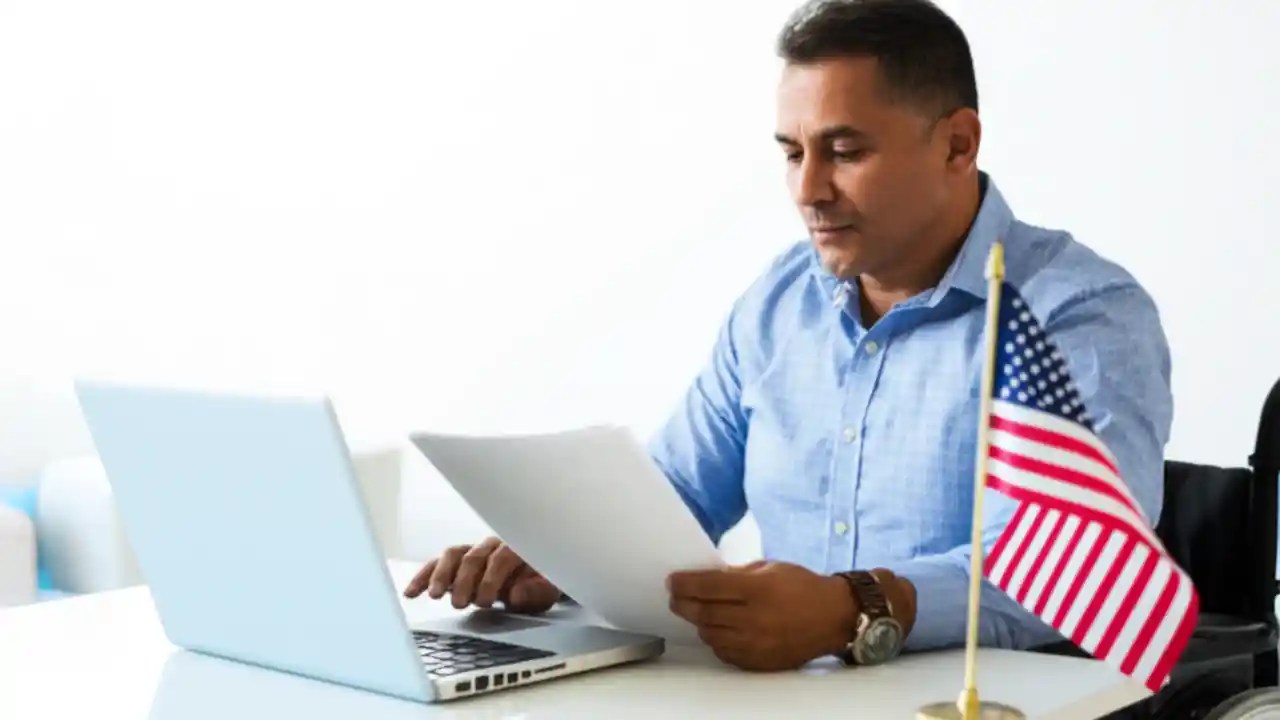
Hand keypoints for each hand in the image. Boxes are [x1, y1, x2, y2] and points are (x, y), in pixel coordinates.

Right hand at [403, 536, 560, 613]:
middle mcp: (492, 546)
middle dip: (465, 581)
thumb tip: (514, 594)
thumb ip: (535, 592)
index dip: (492, 579)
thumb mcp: (548, 591)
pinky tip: (411, 592)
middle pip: (474, 557)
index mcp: (517, 549)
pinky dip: (423, 577)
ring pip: (452, 555)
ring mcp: (472, 552)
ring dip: (441, 575)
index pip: (501, 558)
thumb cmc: (540, 583)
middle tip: (461, 604)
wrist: (534, 578)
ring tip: (435, 596)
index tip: (486, 600)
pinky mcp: (457, 563)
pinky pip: (437, 565)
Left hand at [668, 560, 856, 670]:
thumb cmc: (803, 587)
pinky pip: (725, 653)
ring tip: (698, 613)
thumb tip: (708, 578)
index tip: (672, 581)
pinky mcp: (759, 661)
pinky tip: (717, 630)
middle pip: (704, 613)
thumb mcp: (770, 568)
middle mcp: (754, 619)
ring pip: (710, 636)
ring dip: (699, 623)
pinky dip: (716, 641)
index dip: (685, 584)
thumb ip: (738, 574)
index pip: (708, 587)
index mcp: (757, 590)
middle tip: (676, 597)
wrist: (833, 617)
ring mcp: (756, 643)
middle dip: (684, 604)